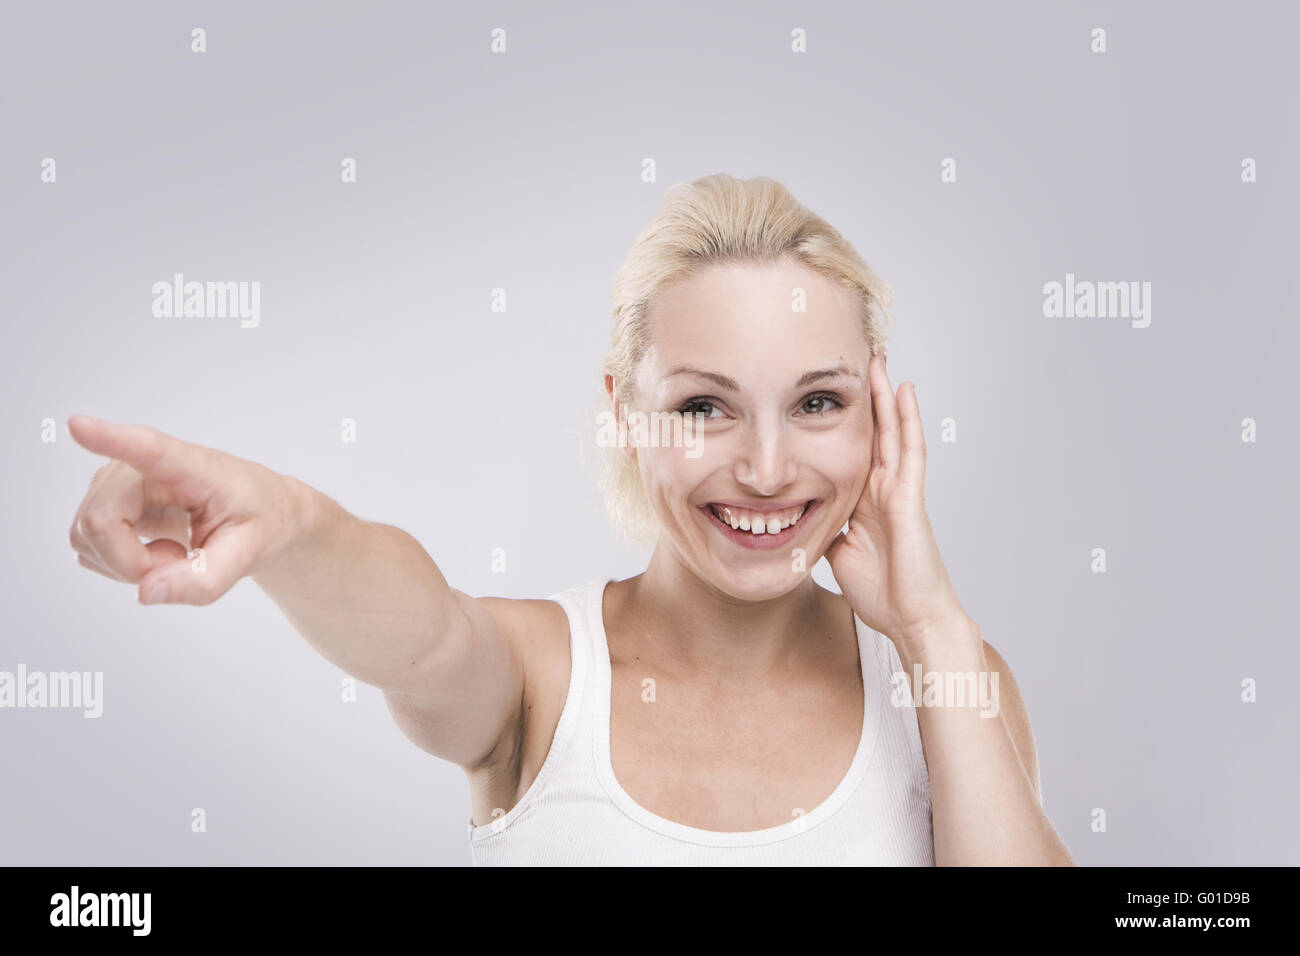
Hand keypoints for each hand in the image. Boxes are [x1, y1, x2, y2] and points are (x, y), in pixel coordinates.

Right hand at [66, 415, 304, 605]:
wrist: (257, 517)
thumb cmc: (257, 521)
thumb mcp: (250, 553)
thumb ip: (205, 578)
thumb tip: (146, 592)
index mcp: (190, 466)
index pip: (147, 449)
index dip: (110, 439)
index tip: (79, 425)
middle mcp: (140, 467)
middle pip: (100, 521)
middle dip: (132, 562)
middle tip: (181, 561)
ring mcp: (115, 484)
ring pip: (86, 537)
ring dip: (128, 565)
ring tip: (175, 553)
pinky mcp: (104, 503)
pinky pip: (88, 548)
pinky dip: (120, 565)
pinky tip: (156, 553)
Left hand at [825, 350, 969, 648]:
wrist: (911, 619)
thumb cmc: (882, 593)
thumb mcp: (837, 554)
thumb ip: (825, 529)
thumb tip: (798, 517)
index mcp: (865, 502)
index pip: (852, 452)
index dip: (844, 424)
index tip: (828, 396)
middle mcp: (883, 490)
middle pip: (874, 434)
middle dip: (865, 400)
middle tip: (857, 362)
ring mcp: (899, 491)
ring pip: (893, 432)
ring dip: (885, 397)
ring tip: (879, 361)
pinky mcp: (910, 498)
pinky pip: (910, 450)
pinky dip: (908, 419)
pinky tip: (904, 390)